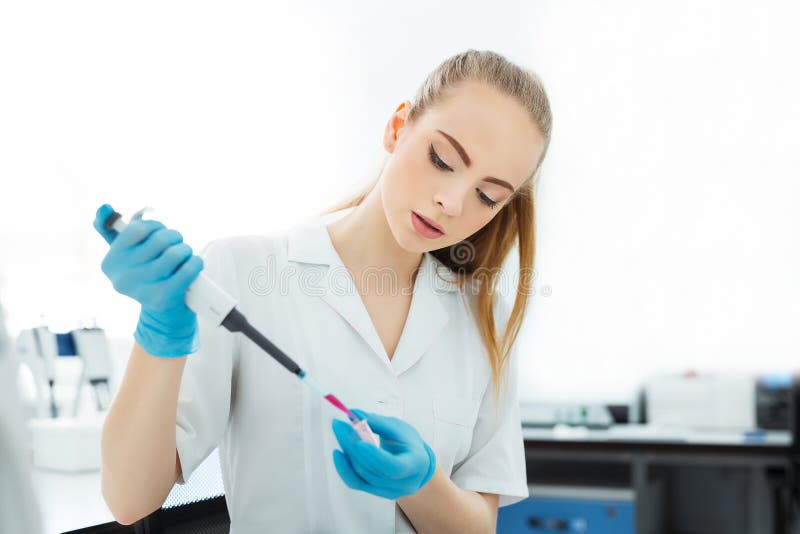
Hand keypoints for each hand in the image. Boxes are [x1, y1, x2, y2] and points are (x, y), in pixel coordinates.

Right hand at [93, 203, 203, 356]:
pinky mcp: (163, 299)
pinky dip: (195, 263)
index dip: (156, 225)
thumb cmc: (147, 277)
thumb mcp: (127, 256)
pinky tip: (193, 264)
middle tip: (177, 243)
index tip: (160, 231)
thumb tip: (111, 208)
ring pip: (176, 253)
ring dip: (186, 250)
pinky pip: (188, 269)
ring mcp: (142, 289)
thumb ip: (116, 230)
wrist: (162, 316)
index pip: (138, 228)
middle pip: (160, 240)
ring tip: (185, 255)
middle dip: (174, 237)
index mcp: (110, 262)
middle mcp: (122, 276)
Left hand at [331, 408, 435, 499]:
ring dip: (348, 452)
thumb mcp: (398, 428)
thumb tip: (353, 414)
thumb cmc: (408, 442)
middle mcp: (404, 483)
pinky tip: (338, 453)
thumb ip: (377, 422)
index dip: (375, 456)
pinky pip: (356, 483)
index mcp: (415, 464)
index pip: (393, 466)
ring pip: (362, 474)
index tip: (358, 442)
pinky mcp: (376, 492)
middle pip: (372, 469)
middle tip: (339, 425)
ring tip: (340, 431)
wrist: (415, 463)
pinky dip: (344, 468)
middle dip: (353, 446)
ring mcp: (390, 491)